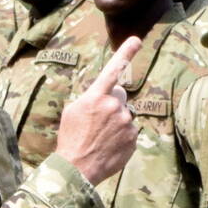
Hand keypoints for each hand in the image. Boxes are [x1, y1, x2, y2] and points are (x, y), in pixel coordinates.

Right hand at [54, 37, 139, 185]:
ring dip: (116, 121)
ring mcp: (125, 123)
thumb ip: (91, 97)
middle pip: (120, 95)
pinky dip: (121, 136)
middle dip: (112, 102)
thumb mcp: (73, 110)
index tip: (137, 39)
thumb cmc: (71, 137)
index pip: (113, 69)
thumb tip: (105, 93)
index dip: (126, 53)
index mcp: (96, 97)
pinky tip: (108, 145)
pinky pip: (130, 130)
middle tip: (98, 120)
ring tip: (101, 136)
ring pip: (125, 114)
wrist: (77, 168)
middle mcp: (114, 107)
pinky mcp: (133, 138)